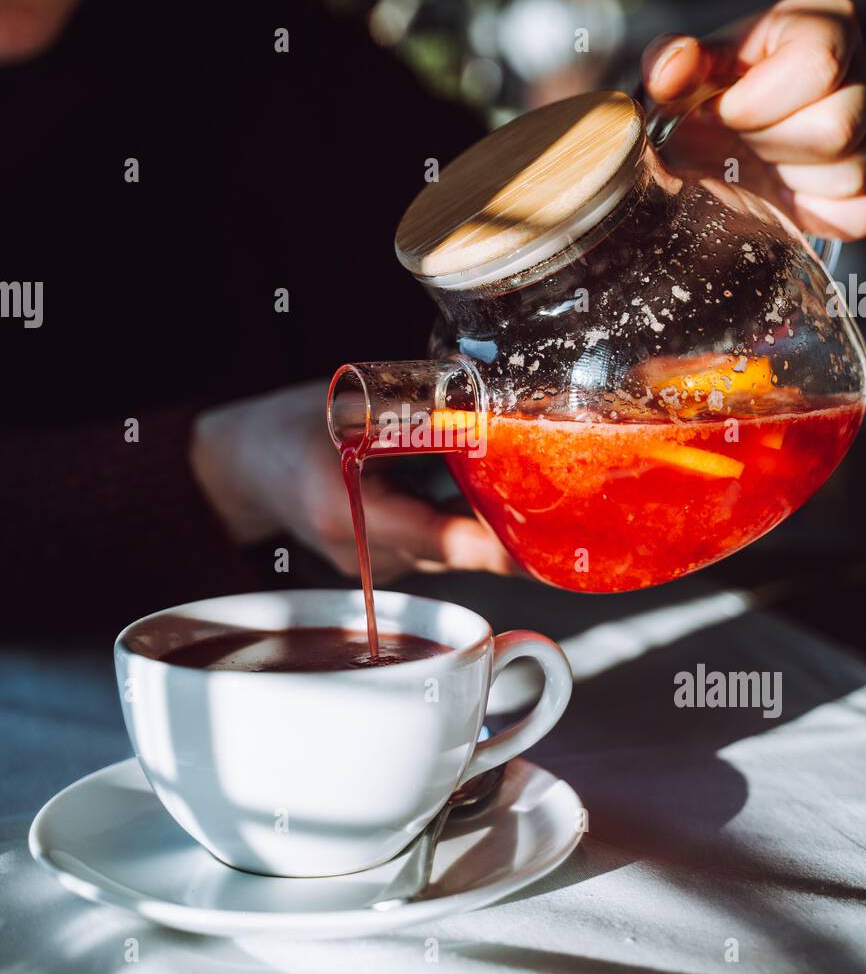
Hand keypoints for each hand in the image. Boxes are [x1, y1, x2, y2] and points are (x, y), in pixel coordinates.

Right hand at [190, 380, 515, 579]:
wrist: (243, 465)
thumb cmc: (292, 426)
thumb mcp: (350, 408)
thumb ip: (413, 414)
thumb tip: (486, 407)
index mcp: (345, 509)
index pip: (436, 536)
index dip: (493, 547)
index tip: (539, 551)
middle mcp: (359, 550)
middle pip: (452, 549)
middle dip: (504, 531)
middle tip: (561, 512)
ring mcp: (368, 565)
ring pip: (446, 550)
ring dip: (482, 525)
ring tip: (526, 495)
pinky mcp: (377, 565)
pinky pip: (431, 548)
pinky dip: (457, 525)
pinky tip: (479, 497)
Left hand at [642, 0, 865, 239]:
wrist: (731, 149)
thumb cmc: (717, 103)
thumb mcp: (689, 77)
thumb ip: (672, 63)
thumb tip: (672, 68)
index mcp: (826, 25)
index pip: (816, 63)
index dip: (754, 102)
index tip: (718, 112)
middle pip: (834, 127)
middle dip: (768, 143)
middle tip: (744, 139)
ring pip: (847, 174)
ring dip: (788, 177)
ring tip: (766, 158)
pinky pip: (853, 213)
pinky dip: (809, 209)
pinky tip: (788, 185)